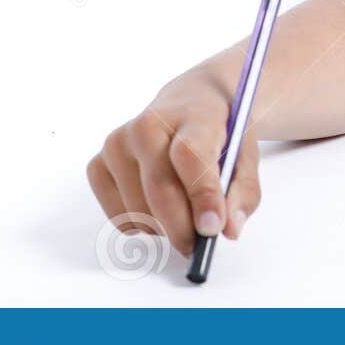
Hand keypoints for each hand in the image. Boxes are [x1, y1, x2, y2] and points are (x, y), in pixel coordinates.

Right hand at [86, 66, 261, 257]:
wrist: (192, 100)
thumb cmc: (219, 132)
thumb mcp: (246, 153)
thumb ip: (243, 192)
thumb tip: (230, 229)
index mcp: (192, 115)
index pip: (190, 155)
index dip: (201, 195)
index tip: (212, 228)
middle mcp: (148, 125)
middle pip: (159, 187)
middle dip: (182, 227)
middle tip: (199, 244)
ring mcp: (118, 144)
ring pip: (138, 210)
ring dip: (164, 227)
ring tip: (181, 210)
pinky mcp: (98, 164)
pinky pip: (118, 216)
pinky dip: (141, 224)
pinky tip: (157, 204)